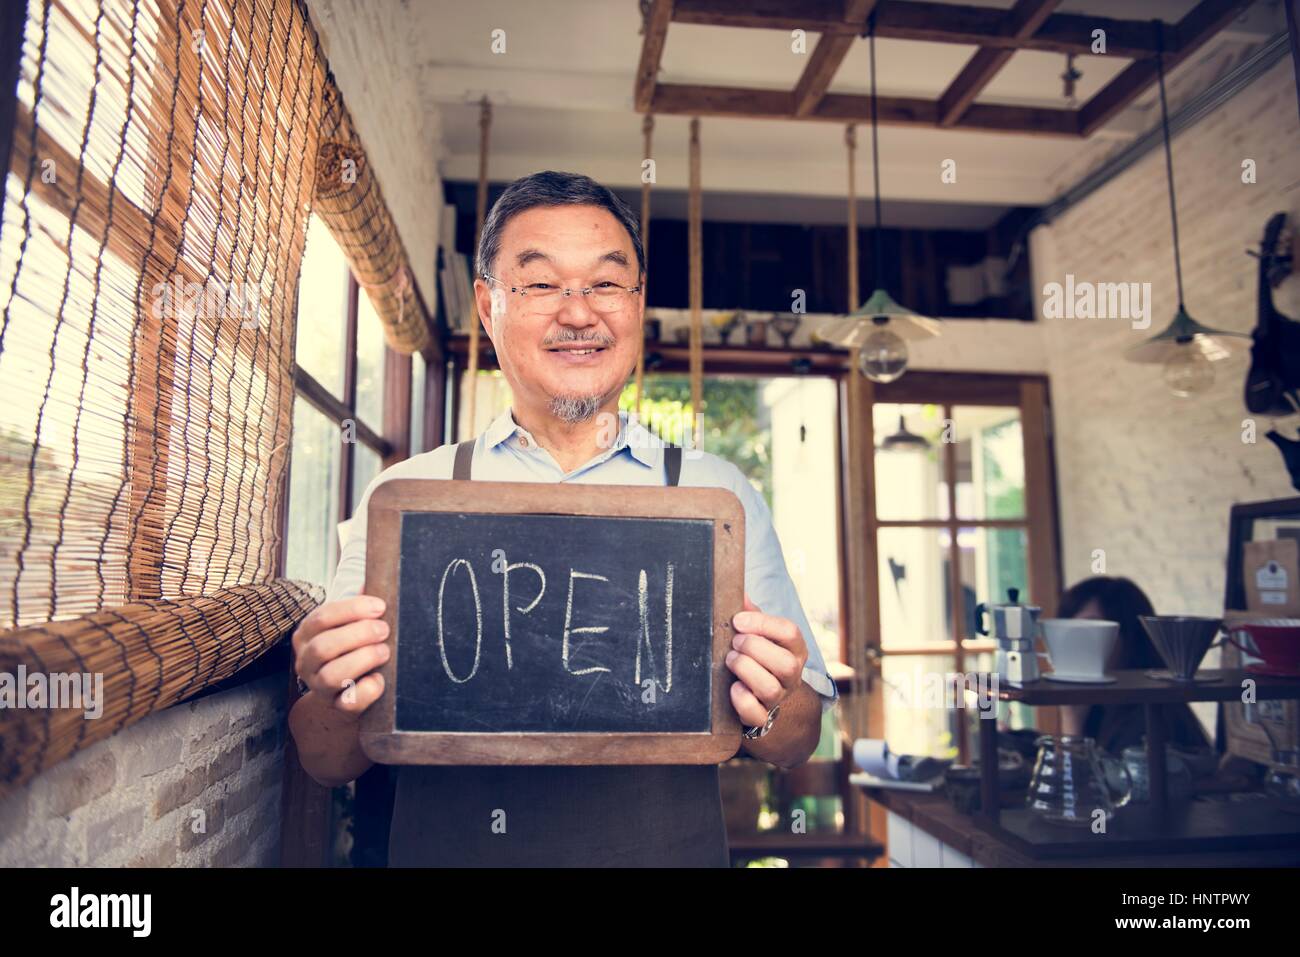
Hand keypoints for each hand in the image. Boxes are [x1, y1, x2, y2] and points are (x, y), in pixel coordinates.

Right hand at [291, 595, 390, 716]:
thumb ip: (357, 606)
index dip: (352, 609)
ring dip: (363, 660)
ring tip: (384, 651)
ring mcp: (318, 687)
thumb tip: (374, 576)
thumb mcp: (346, 626)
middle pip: (324, 646)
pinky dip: (367, 690)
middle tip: (384, 630)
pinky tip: (380, 679)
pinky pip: (349, 702)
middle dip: (359, 634)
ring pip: (331, 676)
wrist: (342, 697)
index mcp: (307, 635)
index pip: (322, 617)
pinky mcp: (337, 707)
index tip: (380, 606)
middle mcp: (306, 661)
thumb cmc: (348, 651)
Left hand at [726, 595, 807, 727]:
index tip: (738, 620)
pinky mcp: (762, 719)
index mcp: (794, 650)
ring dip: (746, 670)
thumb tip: (741, 594)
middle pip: (786, 664)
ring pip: (770, 689)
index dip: (763, 624)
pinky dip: (742, 700)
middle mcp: (791, 676)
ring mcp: (778, 698)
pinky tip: (733, 687)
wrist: (763, 700)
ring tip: (731, 660)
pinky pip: (756, 715)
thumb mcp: (760, 636)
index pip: (791, 633)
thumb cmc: (758, 658)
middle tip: (735, 642)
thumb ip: (752, 615)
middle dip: (755, 648)